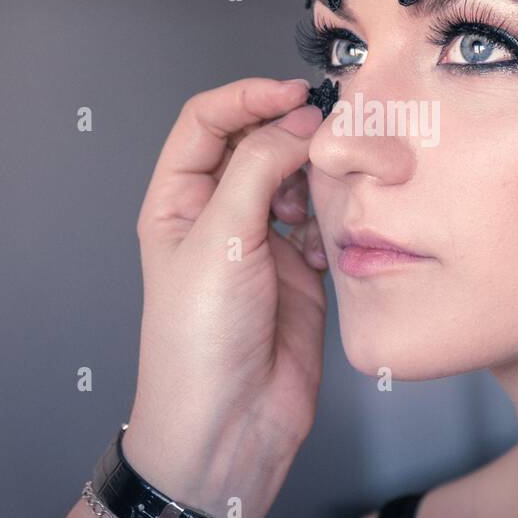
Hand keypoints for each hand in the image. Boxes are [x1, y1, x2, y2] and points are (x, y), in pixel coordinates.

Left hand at [122, 77, 328, 517]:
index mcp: (178, 201)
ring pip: (297, 181)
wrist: (229, 426)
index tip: (293, 92)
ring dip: (319, 175)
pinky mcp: (301, 272)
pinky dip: (337, 218)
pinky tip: (339, 229)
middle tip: (330, 131)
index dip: (248, 97)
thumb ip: (260, 169)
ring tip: (338, 179)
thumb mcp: (221, 240)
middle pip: (258, 145)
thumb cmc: (197, 344)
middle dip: (292, 132)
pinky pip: (325, 223)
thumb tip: (298, 122)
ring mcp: (261, 243)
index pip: (207, 122)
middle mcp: (219, 216)